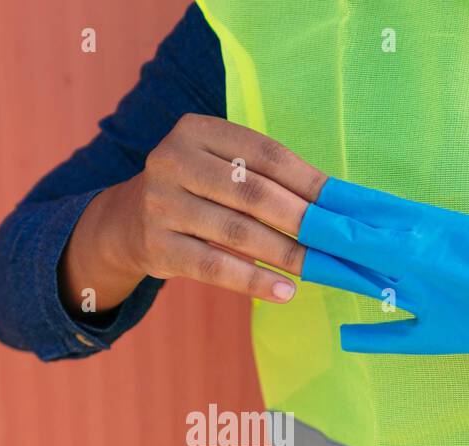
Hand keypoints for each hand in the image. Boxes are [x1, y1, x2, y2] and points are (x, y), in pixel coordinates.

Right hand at [61, 114, 326, 311]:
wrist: (128, 222)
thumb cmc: (196, 192)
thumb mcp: (220, 169)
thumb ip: (266, 179)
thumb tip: (333, 208)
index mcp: (196, 130)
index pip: (264, 153)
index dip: (306, 180)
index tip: (340, 204)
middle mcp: (173, 160)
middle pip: (251, 193)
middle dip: (299, 219)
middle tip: (333, 241)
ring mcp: (161, 204)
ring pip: (235, 232)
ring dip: (283, 253)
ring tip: (315, 268)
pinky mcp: (157, 246)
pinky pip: (214, 266)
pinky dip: (253, 281)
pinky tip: (283, 291)